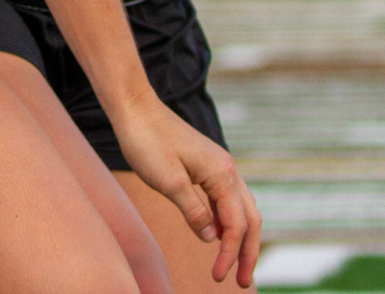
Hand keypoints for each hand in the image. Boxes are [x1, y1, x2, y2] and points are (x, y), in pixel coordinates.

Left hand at [110, 92, 261, 286]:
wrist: (134, 108)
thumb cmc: (147, 141)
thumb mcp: (168, 182)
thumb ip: (193, 212)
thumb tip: (210, 239)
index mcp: (223, 174)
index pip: (235, 225)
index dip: (229, 255)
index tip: (217, 278)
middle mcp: (228, 170)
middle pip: (249, 219)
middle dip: (248, 252)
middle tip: (244, 284)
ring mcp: (218, 166)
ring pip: (240, 208)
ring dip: (239, 238)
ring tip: (236, 265)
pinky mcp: (206, 166)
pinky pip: (225, 199)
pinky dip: (226, 220)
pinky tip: (216, 235)